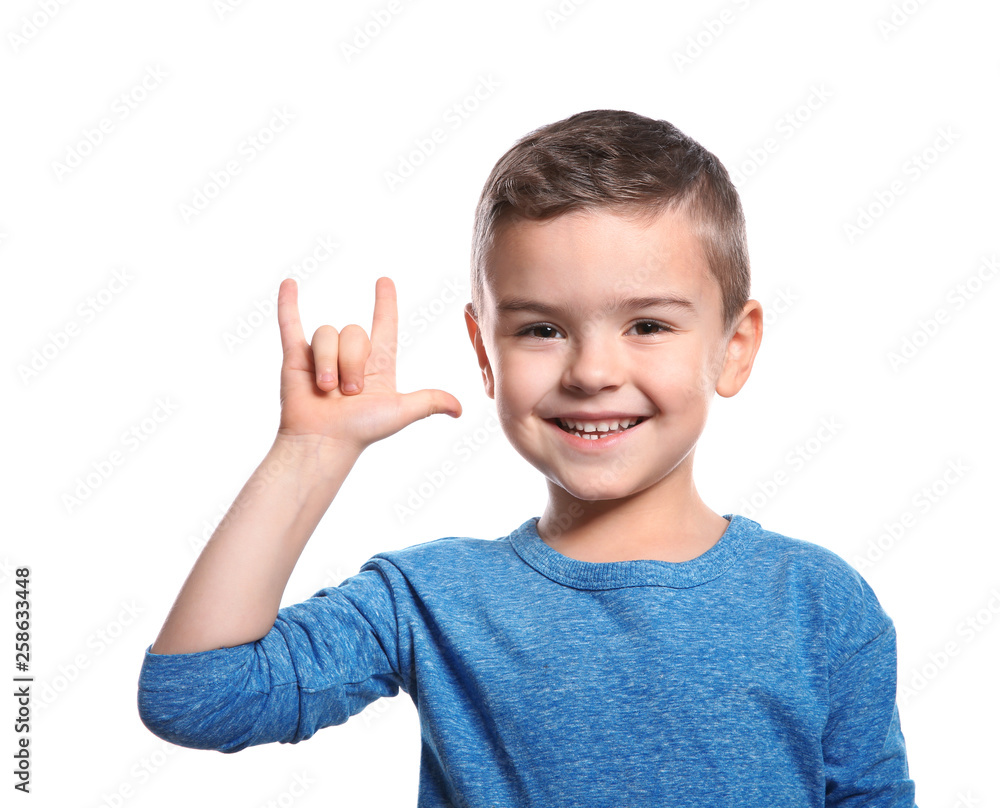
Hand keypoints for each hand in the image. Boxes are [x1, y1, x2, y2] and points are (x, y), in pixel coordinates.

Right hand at [275, 277, 461, 452]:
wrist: (324, 441)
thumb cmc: (361, 431)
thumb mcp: (401, 412)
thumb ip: (429, 402)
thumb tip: (459, 410)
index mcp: (377, 365)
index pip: (384, 326)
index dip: (385, 304)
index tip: (385, 281)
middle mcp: (349, 358)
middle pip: (353, 332)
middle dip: (351, 361)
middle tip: (349, 392)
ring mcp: (321, 357)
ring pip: (326, 333)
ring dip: (327, 361)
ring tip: (326, 388)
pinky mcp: (295, 359)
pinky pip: (291, 325)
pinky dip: (288, 304)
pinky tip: (289, 283)